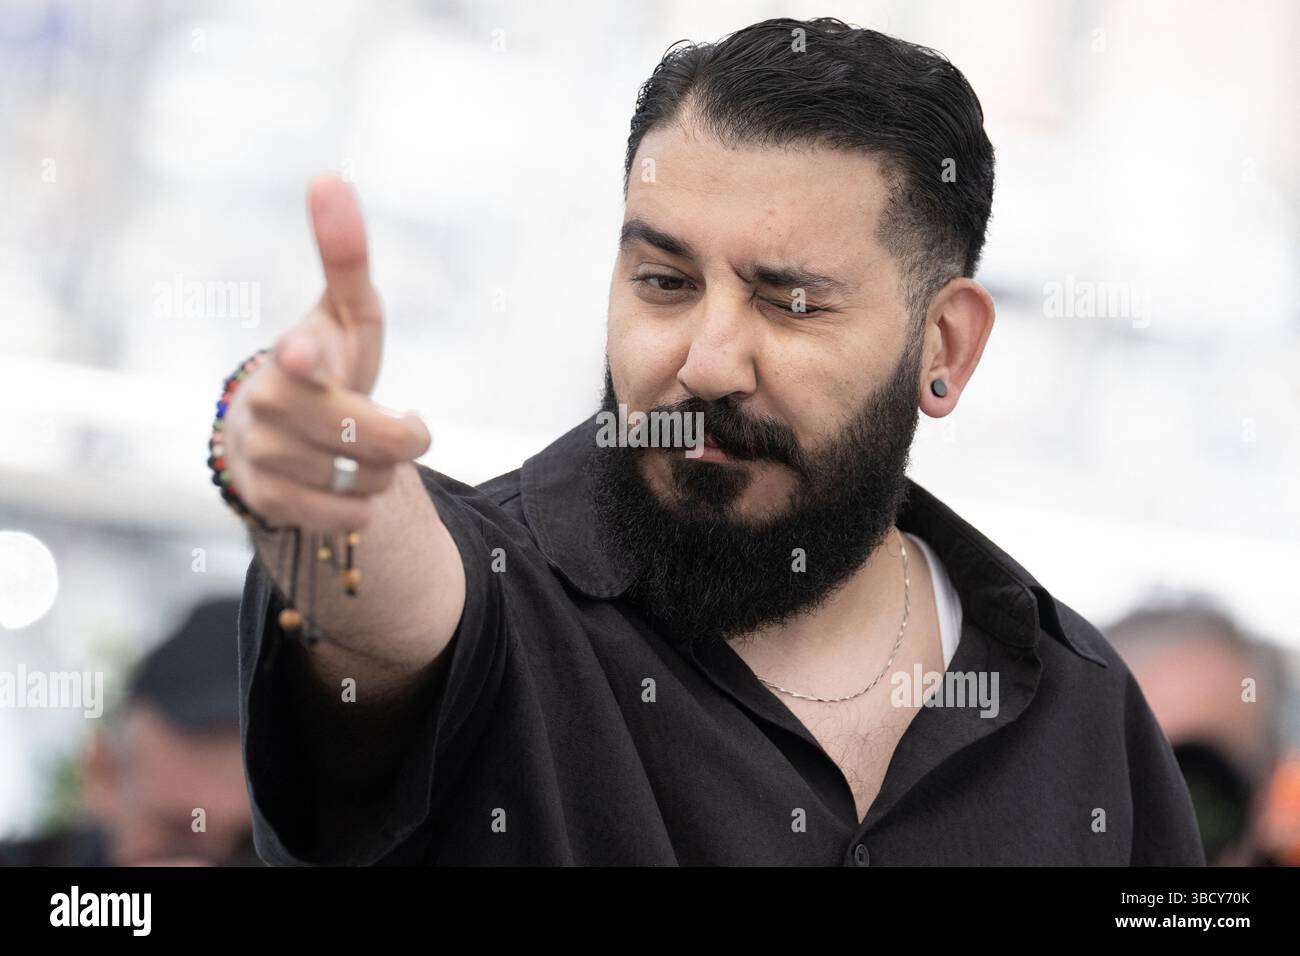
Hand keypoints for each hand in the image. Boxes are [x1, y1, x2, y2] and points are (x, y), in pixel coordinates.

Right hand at [221, 175, 430, 531]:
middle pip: (373, 437)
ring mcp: (264, 456)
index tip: (305, 354)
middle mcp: (268, 406)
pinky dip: (364, 506)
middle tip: (403, 424)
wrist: (279, 431)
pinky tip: (347, 485)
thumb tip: (328, 176)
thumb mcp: (346, 313)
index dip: (305, 358)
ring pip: (368, 479)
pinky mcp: (267, 502)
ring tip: (360, 451)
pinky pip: (349, 517)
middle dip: (404, 436)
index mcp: (292, 356)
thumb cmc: (327, 363)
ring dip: (383, 470)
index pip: (298, 358)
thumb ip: (345, 255)